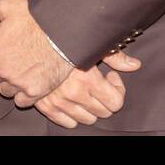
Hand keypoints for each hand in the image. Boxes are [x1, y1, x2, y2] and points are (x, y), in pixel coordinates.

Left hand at [0, 0, 72, 100]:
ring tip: (23, 69)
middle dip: (1, 69)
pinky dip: (24, 94)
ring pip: (6, 90)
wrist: (63, 30)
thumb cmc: (35, 16)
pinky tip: (30, 81)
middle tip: (14, 58)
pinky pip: (21, 101)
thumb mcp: (5, 7)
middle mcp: (2, 71)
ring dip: (11, 83)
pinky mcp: (35, 92)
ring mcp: (19, 83)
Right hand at [22, 50, 141, 127]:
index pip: (116, 103)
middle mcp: (74, 94)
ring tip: (84, 91)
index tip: (110, 78)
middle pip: (103, 113)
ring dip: (89, 108)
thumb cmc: (62, 41)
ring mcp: (59, 102)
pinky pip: (67, 123)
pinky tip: (71, 99)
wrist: (29, 42)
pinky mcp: (45, 106)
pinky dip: (72, 115)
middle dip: (105, 99)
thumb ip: (115, 56)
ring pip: (87, 119)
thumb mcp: (90, 44)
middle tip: (98, 84)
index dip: (118, 91)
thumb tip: (136, 65)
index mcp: (88, 79)